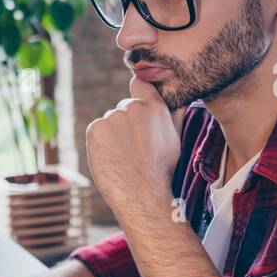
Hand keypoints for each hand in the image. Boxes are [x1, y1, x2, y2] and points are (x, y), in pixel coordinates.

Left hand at [84, 76, 182, 215]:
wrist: (141, 191)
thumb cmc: (161, 169)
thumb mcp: (175, 138)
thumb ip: (174, 114)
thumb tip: (181, 98)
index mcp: (154, 108)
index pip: (139, 84)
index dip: (137, 92)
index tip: (136, 104)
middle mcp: (133, 108)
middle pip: (124, 108)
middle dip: (126, 123)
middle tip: (132, 147)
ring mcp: (112, 117)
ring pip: (110, 121)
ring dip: (113, 133)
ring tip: (123, 156)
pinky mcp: (95, 129)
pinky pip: (97, 131)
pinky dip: (100, 142)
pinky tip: (111, 157)